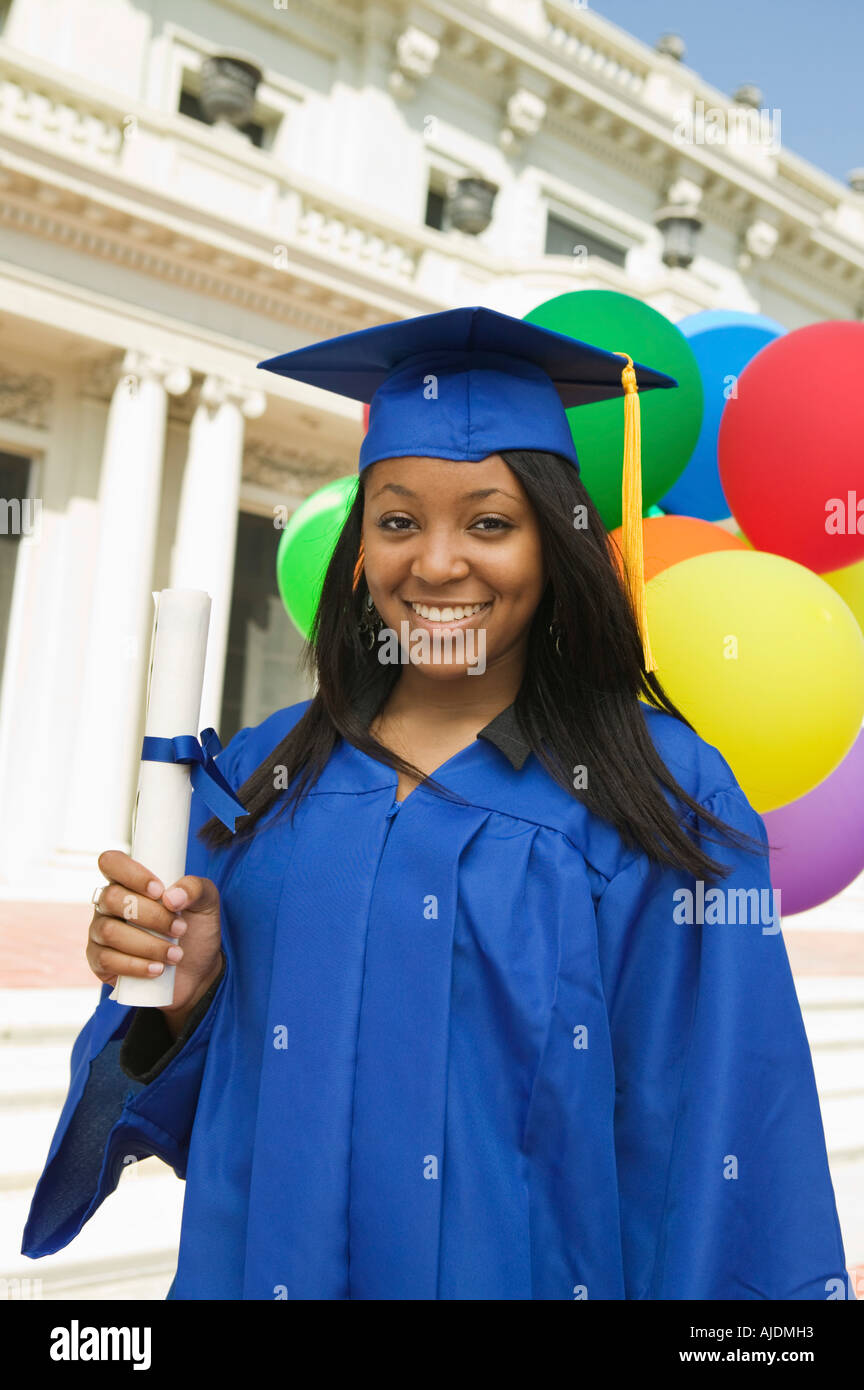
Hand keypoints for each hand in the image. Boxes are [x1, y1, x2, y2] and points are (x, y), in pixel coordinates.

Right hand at [88, 851, 223, 1016]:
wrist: (196, 971)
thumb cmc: (195, 929)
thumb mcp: (206, 903)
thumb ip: (196, 888)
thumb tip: (172, 896)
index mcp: (130, 881)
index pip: (112, 862)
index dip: (131, 873)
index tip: (160, 891)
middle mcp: (109, 903)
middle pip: (112, 898)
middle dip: (151, 916)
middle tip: (180, 929)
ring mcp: (100, 932)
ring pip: (109, 931)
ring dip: (148, 944)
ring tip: (176, 954)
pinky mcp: (99, 961)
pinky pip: (107, 960)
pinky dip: (136, 965)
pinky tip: (157, 969)